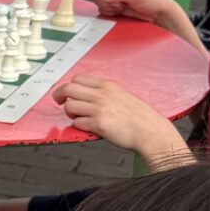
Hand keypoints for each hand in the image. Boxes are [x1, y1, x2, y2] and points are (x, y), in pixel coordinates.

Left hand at [53, 75, 179, 156]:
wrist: (150, 131)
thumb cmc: (139, 117)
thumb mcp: (122, 95)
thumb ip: (104, 93)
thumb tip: (85, 94)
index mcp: (108, 86)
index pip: (78, 79)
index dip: (69, 86)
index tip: (66, 93)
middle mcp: (102, 95)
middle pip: (68, 89)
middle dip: (59, 96)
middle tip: (59, 102)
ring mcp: (99, 109)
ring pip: (69, 106)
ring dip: (70, 113)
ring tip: (79, 117)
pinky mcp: (98, 124)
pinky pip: (77, 123)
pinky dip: (79, 126)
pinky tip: (88, 127)